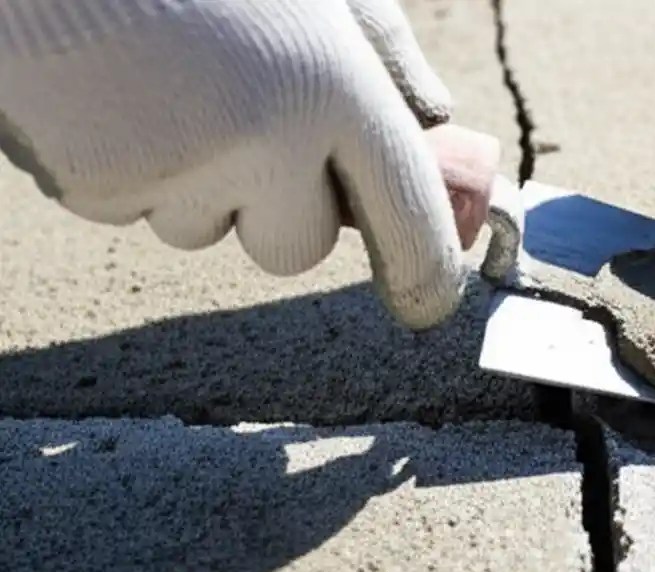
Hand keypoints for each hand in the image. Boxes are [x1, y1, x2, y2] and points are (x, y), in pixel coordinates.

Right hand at [0, 0, 472, 328]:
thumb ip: (385, 55)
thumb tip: (432, 124)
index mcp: (333, 85)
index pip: (406, 219)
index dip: (424, 273)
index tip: (428, 303)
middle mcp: (264, 138)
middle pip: (295, 249)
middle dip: (280, 210)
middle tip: (247, 123)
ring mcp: (174, 169)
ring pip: (208, 230)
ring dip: (198, 185)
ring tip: (168, 84)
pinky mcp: (92, 185)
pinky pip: (137, 210)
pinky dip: (133, 170)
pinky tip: (117, 95)